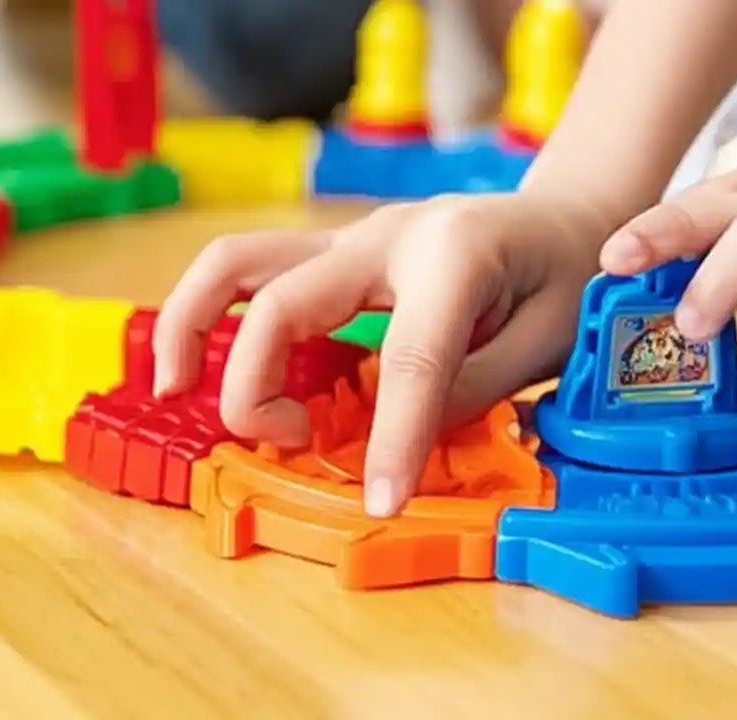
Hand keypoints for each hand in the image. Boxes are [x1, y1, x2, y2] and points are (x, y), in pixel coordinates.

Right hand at [154, 193, 606, 515]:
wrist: (561, 217)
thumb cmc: (564, 275)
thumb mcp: (547, 341)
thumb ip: (469, 389)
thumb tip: (394, 442)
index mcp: (452, 256)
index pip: (408, 358)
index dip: (392, 438)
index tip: (383, 502)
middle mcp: (383, 237)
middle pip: (281, 299)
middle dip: (257, 383)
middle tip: (282, 440)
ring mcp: (348, 239)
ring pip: (237, 262)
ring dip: (189, 324)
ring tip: (171, 388)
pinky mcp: (332, 255)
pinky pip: (251, 273)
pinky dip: (212, 315)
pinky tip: (201, 365)